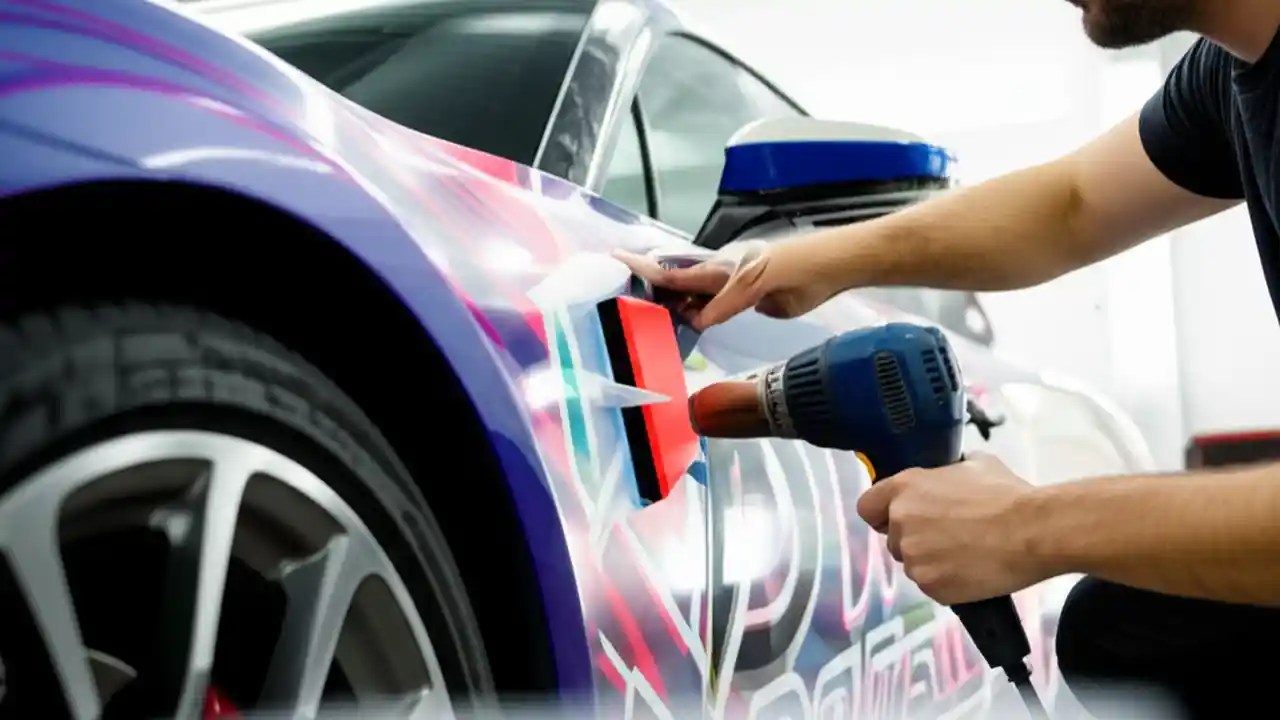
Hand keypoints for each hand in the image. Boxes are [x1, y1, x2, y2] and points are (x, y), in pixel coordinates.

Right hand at [612, 234, 843, 330]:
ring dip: (673, 308)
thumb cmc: (798, 267)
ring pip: (694, 298)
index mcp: (721, 266)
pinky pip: (713, 310)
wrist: (831, 270)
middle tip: (622, 300)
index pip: (676, 271)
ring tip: (646, 318)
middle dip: (651, 289)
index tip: (614, 258)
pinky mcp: (748, 301)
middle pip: (679, 284)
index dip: (645, 268)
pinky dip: (696, 317)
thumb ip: (729, 301)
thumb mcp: (761, 283)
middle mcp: (721, 275)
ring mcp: (733, 288)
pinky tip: (688, 327)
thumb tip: (697, 319)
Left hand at [855, 453, 1044, 603]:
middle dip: (916, 540)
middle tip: (950, 538)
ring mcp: (914, 556)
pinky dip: (948, 583)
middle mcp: (901, 522)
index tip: (898, 520)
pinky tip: (972, 571)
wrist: (1032, 531)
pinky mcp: (930, 585)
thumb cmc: (1007, 494)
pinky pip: (932, 586)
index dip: (883, 515)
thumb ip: (949, 472)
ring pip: (914, 565)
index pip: (867, 507)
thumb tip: (954, 472)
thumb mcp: (975, 465)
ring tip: (967, 554)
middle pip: (895, 540)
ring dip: (933, 563)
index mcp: (904, 488)